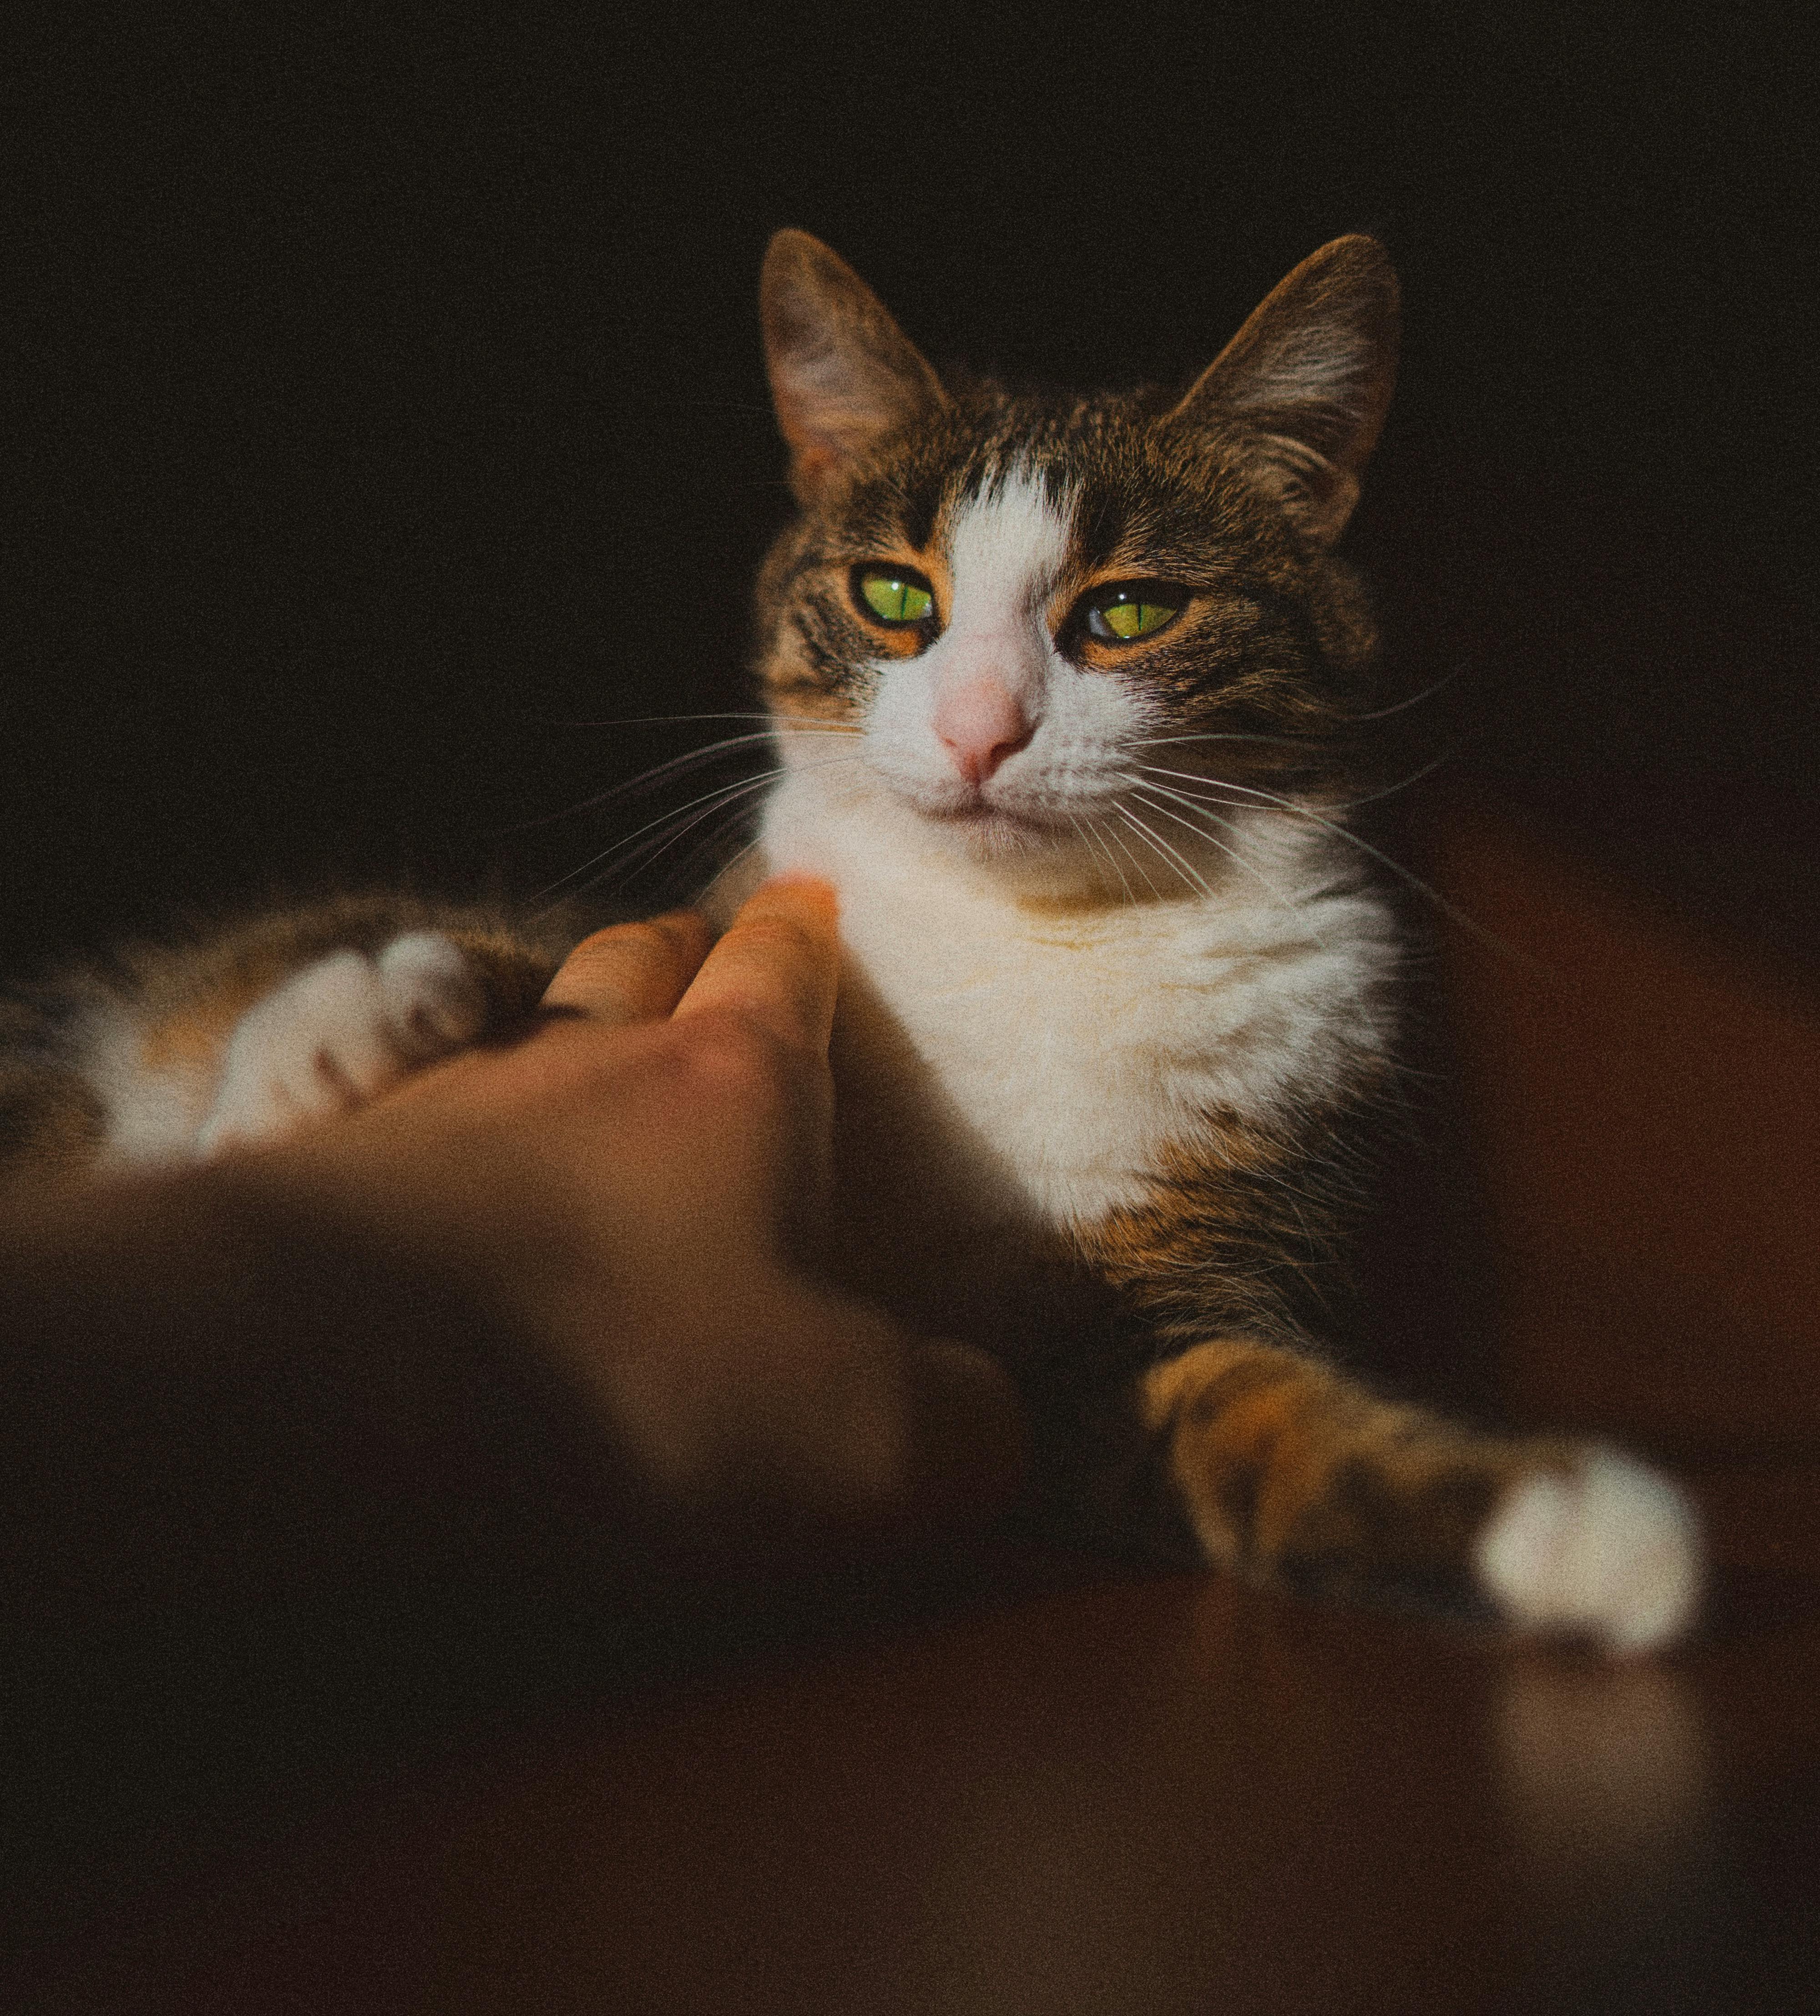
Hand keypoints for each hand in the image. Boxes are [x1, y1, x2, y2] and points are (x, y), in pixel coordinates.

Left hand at [273, 879, 1027, 1548]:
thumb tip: (989, 1417)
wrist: (314, 1386)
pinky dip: (428, 1127)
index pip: (783, 967)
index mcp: (733, 1087)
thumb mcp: (862, 1446)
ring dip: (550, 1031)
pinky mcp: (319, 1179)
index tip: (814, 901)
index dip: (806, 936)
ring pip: (510, 1025)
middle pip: (635, 959)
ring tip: (568, 1057)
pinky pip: (387, 1114)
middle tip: (698, 952)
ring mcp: (436, 1108)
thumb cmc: (625, 1389)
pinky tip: (424, 1173)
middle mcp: (584, 1061)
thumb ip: (961, 1426)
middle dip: (678, 948)